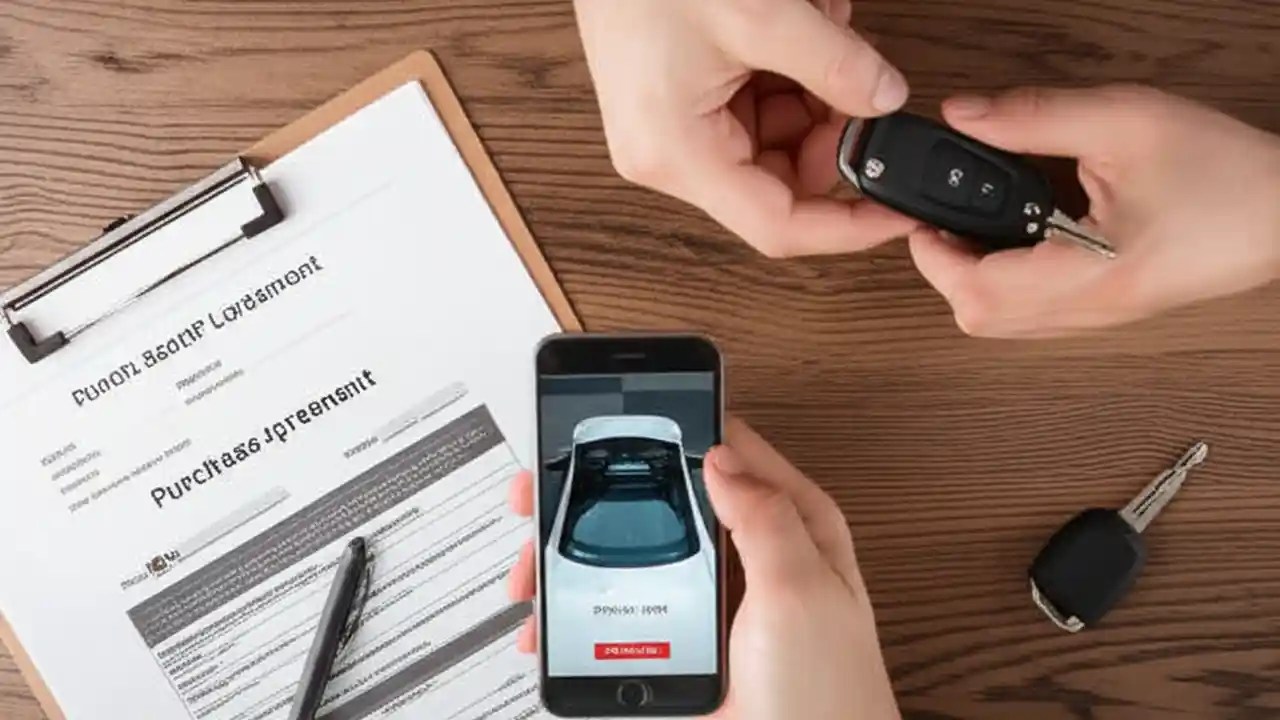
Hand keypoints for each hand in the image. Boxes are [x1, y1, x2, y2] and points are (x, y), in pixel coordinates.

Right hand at [506, 418, 899, 719]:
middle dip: (595, 494)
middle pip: (662, 497)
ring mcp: (713, 594)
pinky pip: (628, 602)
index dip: (662, 430)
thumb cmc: (828, 695)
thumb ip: (765, 519)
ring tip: (535, 566)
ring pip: (636, 549)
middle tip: (542, 497)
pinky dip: (583, 605)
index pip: (723, 449)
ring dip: (579, 553)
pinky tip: (555, 615)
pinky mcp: (686, 636)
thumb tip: (719, 454)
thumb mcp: (801, 593)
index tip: (604, 427)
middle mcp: (750, 550)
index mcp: (789, 522)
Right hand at [573, 0, 917, 256]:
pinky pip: (753, 112)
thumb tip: (885, 102)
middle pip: (779, 183)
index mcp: (675, 154)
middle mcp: (666, 155)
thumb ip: (836, 65)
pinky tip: (796, 29)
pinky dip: (788, 78)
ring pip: (773, 143)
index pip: (777, 225)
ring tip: (818, 29)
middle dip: (829, 133)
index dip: (846, 225)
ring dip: (812, 96)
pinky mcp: (680, 103)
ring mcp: (672, 131)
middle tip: (860, 83)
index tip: (895, 212)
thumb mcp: (761, 15)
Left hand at [909, 85, 1279, 336]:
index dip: (932, 258)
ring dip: (973, 277)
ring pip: (1005, 322)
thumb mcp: (1124, 122)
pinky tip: (1017, 234)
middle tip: (941, 217)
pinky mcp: (1108, 308)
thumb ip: (1035, 117)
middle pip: (980, 318)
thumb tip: (965, 115)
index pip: (978, 292)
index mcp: (1091, 275)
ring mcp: (1099, 316)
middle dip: (945, 269)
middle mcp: (1089, 309)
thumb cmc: (1224, 173)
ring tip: (975, 222)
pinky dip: (1005, 279)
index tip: (920, 216)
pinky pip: (1034, 311)